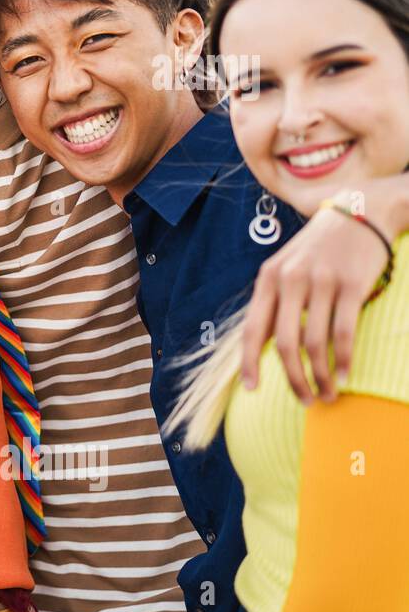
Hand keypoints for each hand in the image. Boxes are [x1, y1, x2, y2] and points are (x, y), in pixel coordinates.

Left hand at [240, 181, 403, 402]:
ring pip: (316, 344)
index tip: (253, 389)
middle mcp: (291, 280)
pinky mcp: (353, 285)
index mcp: (268, 278)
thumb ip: (275, 302)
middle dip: (293, 378)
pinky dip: (344, 360)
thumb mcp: (286, 267)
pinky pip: (344, 333)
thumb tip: (263, 347)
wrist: (360, 212)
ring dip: (321, 376)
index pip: (253, 329)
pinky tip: (346, 375)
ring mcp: (322, 281)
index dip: (250, 363)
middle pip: (285, 344)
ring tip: (328, 394)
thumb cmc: (318, 249)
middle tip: (305, 400)